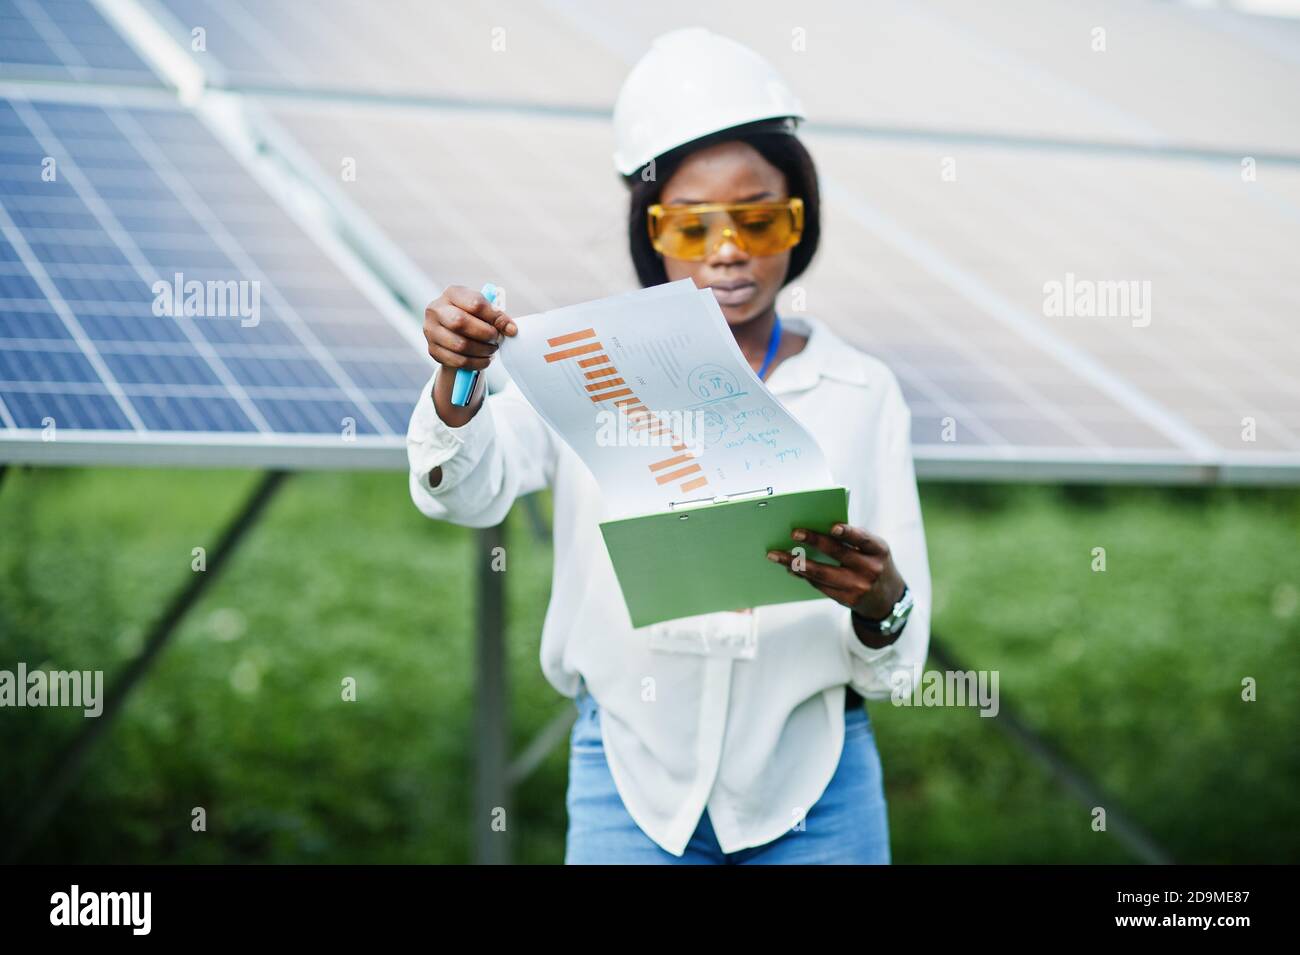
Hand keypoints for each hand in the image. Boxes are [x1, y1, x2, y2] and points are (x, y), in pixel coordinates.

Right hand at [423, 285, 516, 427]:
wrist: (453, 333)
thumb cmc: (473, 318)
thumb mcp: (484, 311)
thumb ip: (497, 317)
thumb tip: (511, 329)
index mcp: (452, 293)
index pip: (475, 303)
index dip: (494, 317)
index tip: (508, 328)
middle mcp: (436, 310)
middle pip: (460, 322)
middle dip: (485, 334)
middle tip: (497, 339)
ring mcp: (431, 330)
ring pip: (459, 344)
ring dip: (482, 350)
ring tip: (492, 350)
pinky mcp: (432, 350)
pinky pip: (457, 361)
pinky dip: (476, 363)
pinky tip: (485, 360)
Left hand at [766, 523, 905, 621]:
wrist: (886, 598)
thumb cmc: (873, 563)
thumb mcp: (874, 549)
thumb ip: (854, 539)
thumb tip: (818, 529)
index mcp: (878, 550)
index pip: (863, 539)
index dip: (848, 533)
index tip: (832, 527)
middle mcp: (870, 569)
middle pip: (838, 555)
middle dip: (814, 542)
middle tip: (794, 533)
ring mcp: (858, 587)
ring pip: (822, 574)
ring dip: (797, 564)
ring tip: (777, 555)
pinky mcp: (847, 600)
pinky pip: (820, 586)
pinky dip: (804, 576)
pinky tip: (790, 568)